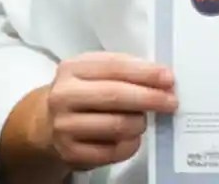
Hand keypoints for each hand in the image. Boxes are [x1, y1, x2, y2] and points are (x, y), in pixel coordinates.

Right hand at [41, 52, 177, 171]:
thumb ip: (124, 70)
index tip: (168, 78)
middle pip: (116, 96)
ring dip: (140, 123)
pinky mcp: (70, 152)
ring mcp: (64, 126)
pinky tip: (132, 137)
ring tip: (144, 119)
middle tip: (171, 101)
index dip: (145, 72)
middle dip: (150, 98)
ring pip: (117, 125)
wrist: (48, 122)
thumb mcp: (94, 72)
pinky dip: (131, 144)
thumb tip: (162, 78)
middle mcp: (64, 96)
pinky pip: (113, 151)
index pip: (115, 66)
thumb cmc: (83, 93)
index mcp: (73, 68)